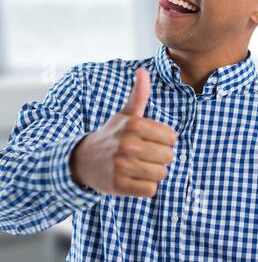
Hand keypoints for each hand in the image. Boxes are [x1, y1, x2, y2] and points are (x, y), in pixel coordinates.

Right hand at [71, 68, 176, 196]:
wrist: (82, 162)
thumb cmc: (111, 136)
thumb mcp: (124, 115)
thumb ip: (138, 95)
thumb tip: (143, 71)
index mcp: (133, 125)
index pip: (172, 137)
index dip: (164, 141)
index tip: (149, 140)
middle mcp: (127, 144)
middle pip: (168, 156)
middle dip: (159, 157)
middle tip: (141, 155)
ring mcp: (122, 166)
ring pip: (161, 174)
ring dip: (152, 173)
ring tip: (137, 167)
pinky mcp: (119, 186)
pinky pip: (151, 190)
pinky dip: (145, 187)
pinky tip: (132, 179)